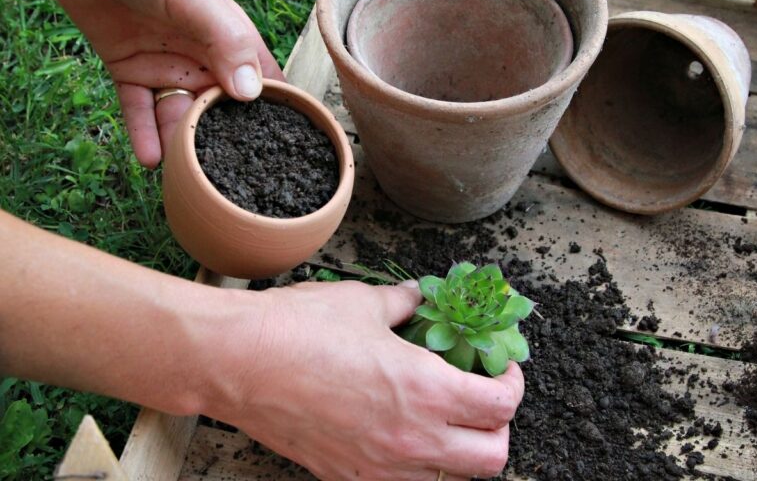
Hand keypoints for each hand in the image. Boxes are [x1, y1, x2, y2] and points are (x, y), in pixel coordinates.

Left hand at [43, 0, 283, 167]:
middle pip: (221, 109)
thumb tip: (251, 93)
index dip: (277, 112)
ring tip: (186, 172)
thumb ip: (226, 41)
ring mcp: (166, 66)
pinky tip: (151, 160)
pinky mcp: (130, 71)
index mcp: (228, 39)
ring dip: (181, 143)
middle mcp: (202, 57)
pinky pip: (140, 110)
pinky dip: (143, 135)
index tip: (288, 149)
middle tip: (229, 176)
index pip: (263, 81)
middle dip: (226, 140)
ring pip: (180, 115)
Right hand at [204, 281, 524, 480]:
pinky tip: (400, 434)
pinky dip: (417, 466)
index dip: (512, 383)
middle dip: (499, 428)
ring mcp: (379, 467)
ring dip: (460, 452)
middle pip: (492, 459)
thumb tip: (417, 300)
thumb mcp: (363, 303)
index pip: (501, 405)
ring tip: (444, 418)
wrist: (237, 363)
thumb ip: (403, 305)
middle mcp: (411, 439)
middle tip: (481, 398)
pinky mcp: (348, 477)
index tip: (501, 367)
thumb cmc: (299, 330)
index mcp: (426, 391)